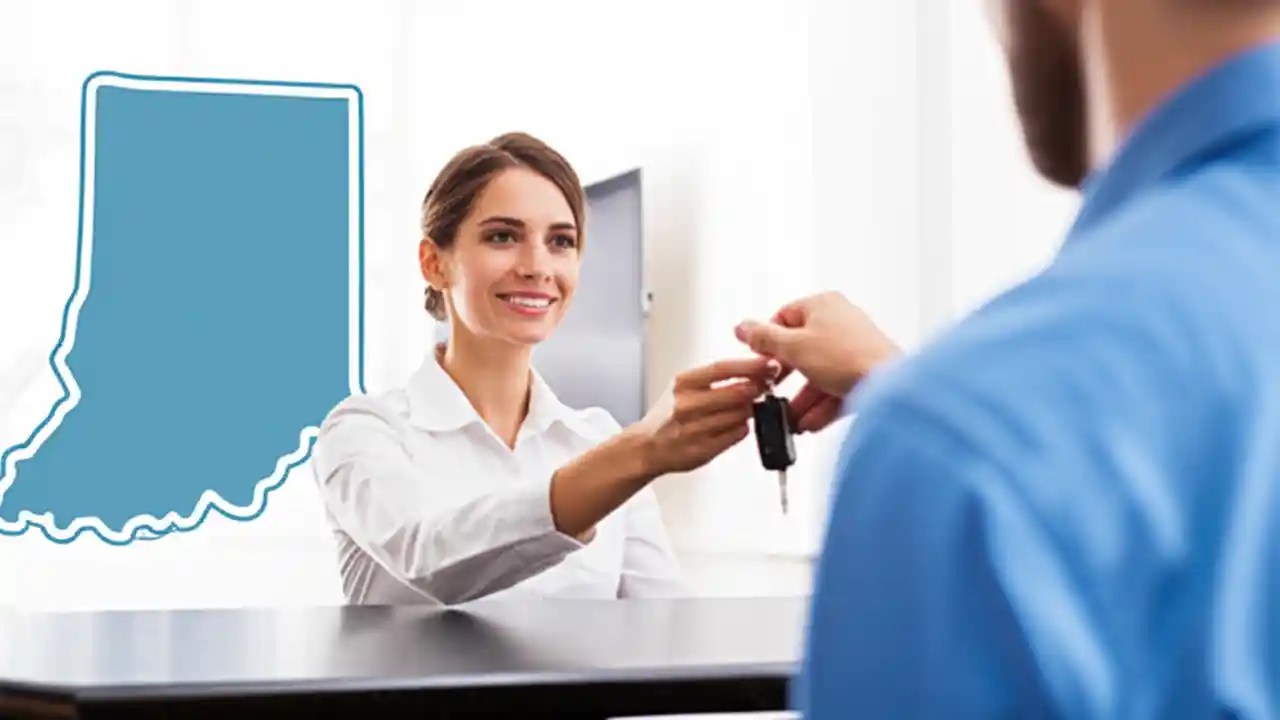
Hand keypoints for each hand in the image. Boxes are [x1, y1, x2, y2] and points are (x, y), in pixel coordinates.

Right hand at [631, 357, 775, 476]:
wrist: (648, 446)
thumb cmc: (669, 414)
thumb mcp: (685, 386)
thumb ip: (715, 378)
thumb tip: (752, 367)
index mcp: (683, 383)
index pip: (722, 368)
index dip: (750, 365)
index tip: (769, 363)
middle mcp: (686, 405)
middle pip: (735, 393)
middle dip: (757, 388)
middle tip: (767, 385)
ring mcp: (694, 429)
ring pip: (739, 415)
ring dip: (750, 410)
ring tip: (751, 406)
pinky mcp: (702, 450)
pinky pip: (735, 435)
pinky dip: (742, 429)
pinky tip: (736, 425)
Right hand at [735, 292, 898, 431]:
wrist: (891, 386)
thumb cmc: (848, 357)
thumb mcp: (793, 347)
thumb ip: (764, 339)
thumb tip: (743, 327)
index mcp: (823, 305)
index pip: (784, 317)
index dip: (768, 342)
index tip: (760, 361)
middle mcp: (840, 322)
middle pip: (802, 350)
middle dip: (786, 379)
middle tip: (773, 392)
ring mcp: (855, 348)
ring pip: (819, 373)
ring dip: (803, 399)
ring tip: (791, 419)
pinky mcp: (866, 372)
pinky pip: (836, 387)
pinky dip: (822, 405)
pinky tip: (810, 422)